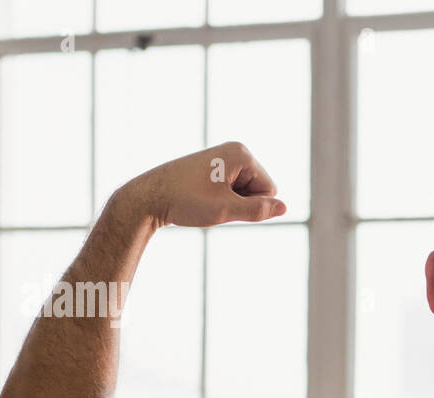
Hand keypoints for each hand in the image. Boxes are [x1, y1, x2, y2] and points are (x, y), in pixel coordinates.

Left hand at [118, 142, 285, 227]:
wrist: (148, 197)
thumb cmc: (186, 201)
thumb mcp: (226, 210)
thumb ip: (259, 210)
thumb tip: (285, 207)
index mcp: (241, 153)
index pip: (269, 189)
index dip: (251, 205)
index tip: (224, 204)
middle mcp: (234, 150)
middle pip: (259, 188)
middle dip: (241, 203)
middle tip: (212, 204)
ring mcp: (222, 157)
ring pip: (245, 191)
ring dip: (231, 203)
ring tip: (204, 202)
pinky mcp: (212, 166)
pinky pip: (231, 190)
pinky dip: (221, 200)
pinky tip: (201, 199)